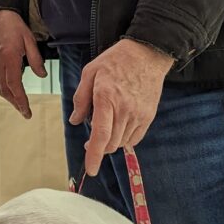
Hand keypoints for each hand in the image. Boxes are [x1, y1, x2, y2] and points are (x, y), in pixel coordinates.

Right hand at [0, 9, 46, 118]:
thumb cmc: (13, 25)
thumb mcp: (29, 40)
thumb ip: (36, 59)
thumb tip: (42, 75)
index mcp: (9, 59)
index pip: (14, 86)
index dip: (21, 101)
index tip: (26, 111)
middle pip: (5, 90)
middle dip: (15, 103)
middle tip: (24, 112)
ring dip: (8, 97)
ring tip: (18, 104)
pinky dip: (2, 88)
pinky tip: (9, 90)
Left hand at [69, 39, 173, 173]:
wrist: (147, 53)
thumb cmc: (115, 61)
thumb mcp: (90, 72)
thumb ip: (81, 99)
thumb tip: (75, 121)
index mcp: (106, 98)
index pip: (101, 135)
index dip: (94, 155)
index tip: (90, 169)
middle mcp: (124, 109)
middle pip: (111, 143)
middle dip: (98, 147)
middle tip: (91, 138)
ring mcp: (139, 114)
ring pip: (122, 142)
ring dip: (111, 142)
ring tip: (107, 125)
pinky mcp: (148, 116)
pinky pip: (135, 138)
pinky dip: (124, 139)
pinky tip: (119, 127)